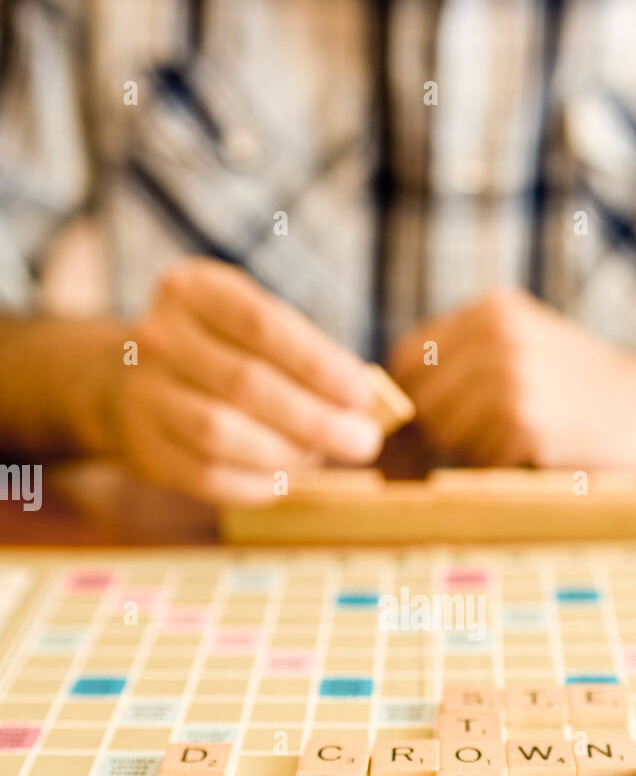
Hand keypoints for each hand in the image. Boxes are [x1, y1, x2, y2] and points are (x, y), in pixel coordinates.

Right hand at [107, 257, 381, 504]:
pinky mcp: (146, 448)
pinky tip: (286, 479)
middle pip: (246, 383)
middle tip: (363, 442)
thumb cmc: (222, 351)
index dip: (318, 364)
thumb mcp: (255, 328)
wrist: (133, 382)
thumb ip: (305, 354)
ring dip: (286, 453)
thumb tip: (363, 406)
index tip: (362, 395)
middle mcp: (159, 338)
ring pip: (222, 433)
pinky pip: (207, 476)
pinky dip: (256, 484)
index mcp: (193, 291)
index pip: (263, 325)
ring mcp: (145, 395)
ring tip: (321, 457)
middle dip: (315, 418)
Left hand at [388, 287, 635, 475]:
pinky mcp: (526, 424)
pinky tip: (537, 456)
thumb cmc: (589, 390)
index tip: (434, 423)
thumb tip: (384, 404)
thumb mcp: (529, 345)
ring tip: (519, 445)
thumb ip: (467, 358)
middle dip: (439, 432)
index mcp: (494, 309)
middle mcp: (498, 335)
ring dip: (469, 454)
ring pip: (444, 434)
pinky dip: (499, 470)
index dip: (411, 398)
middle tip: (485, 444)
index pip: (408, 357)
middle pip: (421, 400)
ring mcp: (511, 378)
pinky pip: (477, 461)